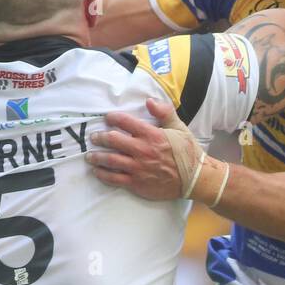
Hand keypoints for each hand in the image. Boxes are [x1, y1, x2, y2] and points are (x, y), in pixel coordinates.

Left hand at [86, 96, 201, 199]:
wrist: (195, 178)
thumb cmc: (187, 152)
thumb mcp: (179, 127)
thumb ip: (164, 112)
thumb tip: (149, 100)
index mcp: (151, 135)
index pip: (126, 122)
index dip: (113, 118)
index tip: (107, 118)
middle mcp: (142, 150)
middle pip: (113, 140)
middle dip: (100, 137)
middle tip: (94, 137)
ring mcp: (138, 168)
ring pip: (110, 160)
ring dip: (97, 157)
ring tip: (90, 156)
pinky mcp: (137, 183)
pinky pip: (115, 178)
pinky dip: (103, 175)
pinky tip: (97, 172)